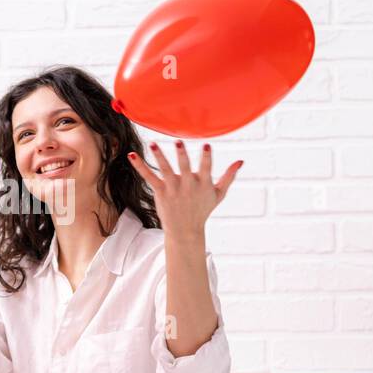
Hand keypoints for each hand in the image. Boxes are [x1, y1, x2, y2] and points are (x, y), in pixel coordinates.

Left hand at [127, 140, 242, 241]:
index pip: (206, 168)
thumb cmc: (203, 209)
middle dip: (182, 155)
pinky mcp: (160, 192)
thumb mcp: (218, 194)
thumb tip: (241, 161)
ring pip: (165, 170)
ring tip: (152, 144)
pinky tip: (132, 155)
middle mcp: (188, 186)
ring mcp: (173, 189)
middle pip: (184, 168)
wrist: (186, 230)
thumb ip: (229, 176)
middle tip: (178, 142)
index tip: (206, 145)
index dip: (206, 157)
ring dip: (159, 156)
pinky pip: (149, 177)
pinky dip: (140, 166)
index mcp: (203, 184)